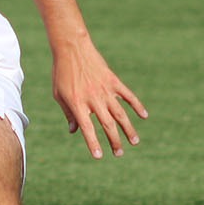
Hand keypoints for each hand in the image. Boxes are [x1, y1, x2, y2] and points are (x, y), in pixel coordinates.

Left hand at [52, 38, 145, 158]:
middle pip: (107, 125)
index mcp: (77, 104)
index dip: (93, 143)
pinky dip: (137, 105)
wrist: (72, 48)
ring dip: (128, 129)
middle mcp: (93, 99)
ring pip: (120, 113)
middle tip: (119, 153)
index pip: (87, 128)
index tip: (99, 156)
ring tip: (134, 142)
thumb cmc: (61, 72)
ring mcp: (105, 90)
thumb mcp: (59, 94)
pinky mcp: (113, 81)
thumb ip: (68, 113)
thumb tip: (74, 131)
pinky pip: (128, 95)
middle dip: (114, 141)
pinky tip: (144, 116)